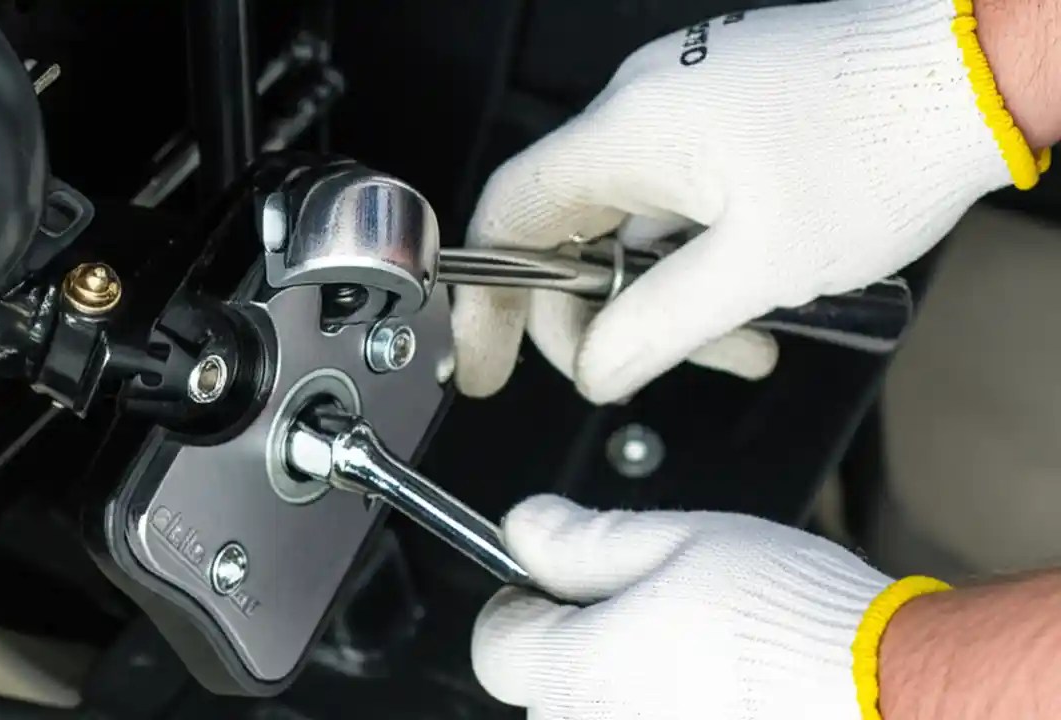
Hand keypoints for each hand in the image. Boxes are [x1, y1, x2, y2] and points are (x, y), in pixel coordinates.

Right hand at [452, 0, 1046, 403]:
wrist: (974, 74)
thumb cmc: (883, 147)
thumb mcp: (760, 266)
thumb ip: (659, 328)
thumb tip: (597, 370)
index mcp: (632, 129)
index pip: (511, 213)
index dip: (485, 298)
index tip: (484, 359)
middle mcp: (644, 106)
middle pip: (569, 231)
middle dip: (597, 318)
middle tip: (628, 374)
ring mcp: (684, 106)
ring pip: (631, 226)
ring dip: (665, 301)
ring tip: (737, 348)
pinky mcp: (722, 115)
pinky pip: (677, 201)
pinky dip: (696, 262)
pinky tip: (750, 303)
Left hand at [471, 495, 892, 719]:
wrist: (889, 698)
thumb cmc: (792, 624)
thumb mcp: (678, 543)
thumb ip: (583, 541)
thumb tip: (524, 527)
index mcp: (573, 672)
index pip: (496, 645)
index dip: (525, 604)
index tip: (557, 588)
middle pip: (545, 694)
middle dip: (581, 652)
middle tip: (656, 618)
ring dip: (627, 694)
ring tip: (700, 662)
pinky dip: (671, 718)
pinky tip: (722, 702)